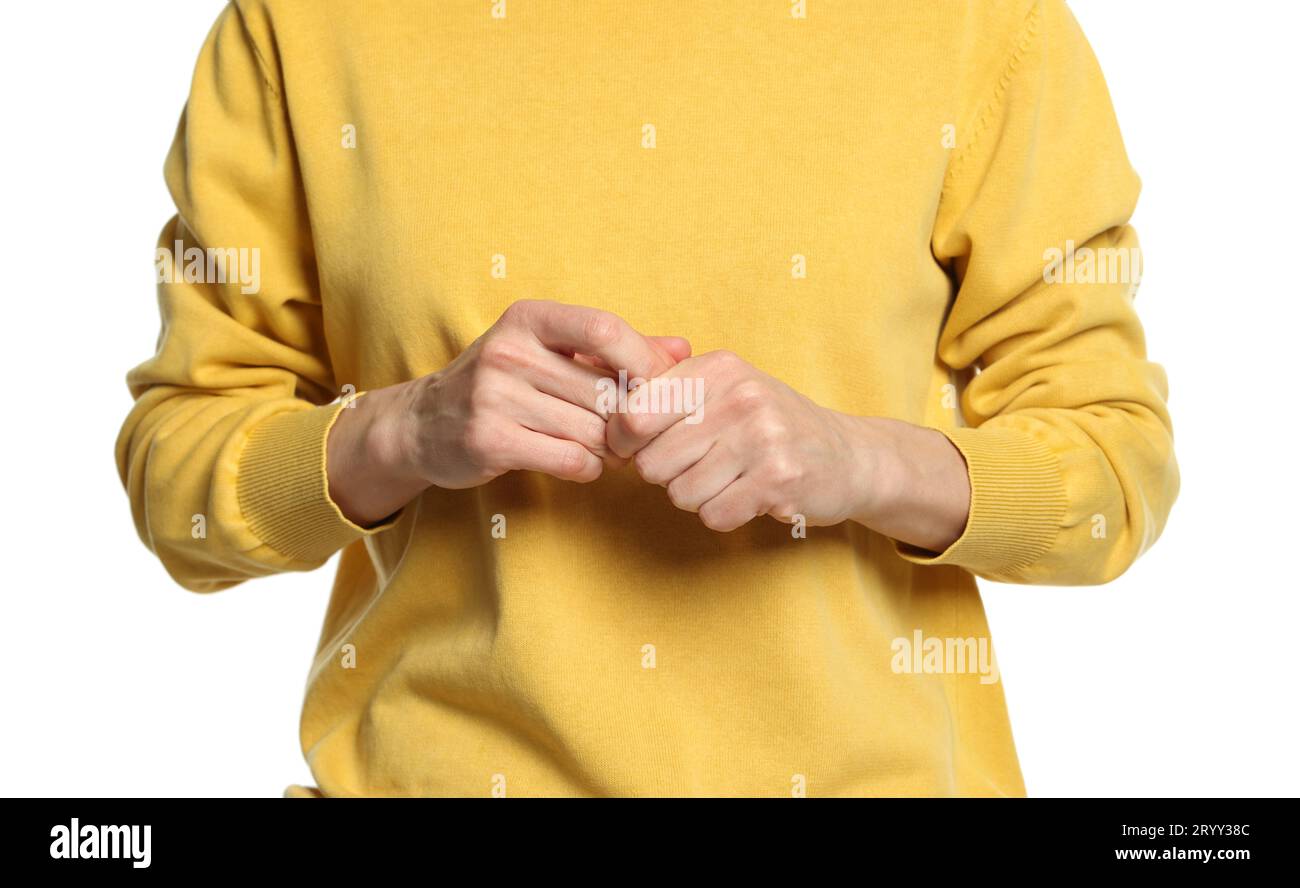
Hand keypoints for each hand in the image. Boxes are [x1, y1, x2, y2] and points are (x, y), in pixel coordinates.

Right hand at [327, 300, 689, 523]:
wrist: (423, 424)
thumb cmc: (504, 384)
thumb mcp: (552, 353)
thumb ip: (618, 350)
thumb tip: (684, 348)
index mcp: (529, 318)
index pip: (604, 328)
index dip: (644, 361)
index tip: (659, 388)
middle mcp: (509, 351)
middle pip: (604, 389)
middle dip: (631, 420)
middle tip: (636, 435)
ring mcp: (494, 396)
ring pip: (592, 430)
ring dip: (612, 449)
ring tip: (608, 450)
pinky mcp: (489, 440)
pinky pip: (570, 459)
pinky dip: (588, 468)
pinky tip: (581, 464)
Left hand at [606, 350, 970, 548]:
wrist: (849, 455)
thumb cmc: (768, 425)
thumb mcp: (721, 389)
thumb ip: (664, 387)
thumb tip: (594, 388)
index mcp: (716, 367)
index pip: (633, 413)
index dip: (623, 443)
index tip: (635, 450)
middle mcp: (740, 395)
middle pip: (652, 462)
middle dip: (667, 475)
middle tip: (701, 466)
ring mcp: (763, 436)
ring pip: (681, 493)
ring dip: (698, 498)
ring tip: (730, 479)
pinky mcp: (780, 478)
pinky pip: (714, 515)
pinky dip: (725, 515)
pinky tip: (749, 496)